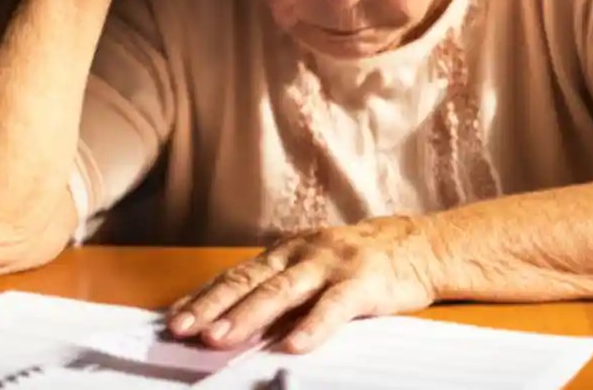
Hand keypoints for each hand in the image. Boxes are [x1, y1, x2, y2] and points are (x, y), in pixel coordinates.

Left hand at [166, 217, 440, 352]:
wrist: (419, 246)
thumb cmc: (357, 263)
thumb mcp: (311, 267)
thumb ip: (276, 289)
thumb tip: (226, 319)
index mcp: (284, 252)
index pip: (235, 276)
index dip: (203, 298)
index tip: (173, 320)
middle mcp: (302, 253)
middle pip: (249, 281)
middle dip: (212, 307)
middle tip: (183, 330)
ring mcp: (331, 264)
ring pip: (283, 291)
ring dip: (248, 315)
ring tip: (221, 338)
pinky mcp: (362, 281)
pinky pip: (334, 306)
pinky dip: (312, 327)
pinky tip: (293, 346)